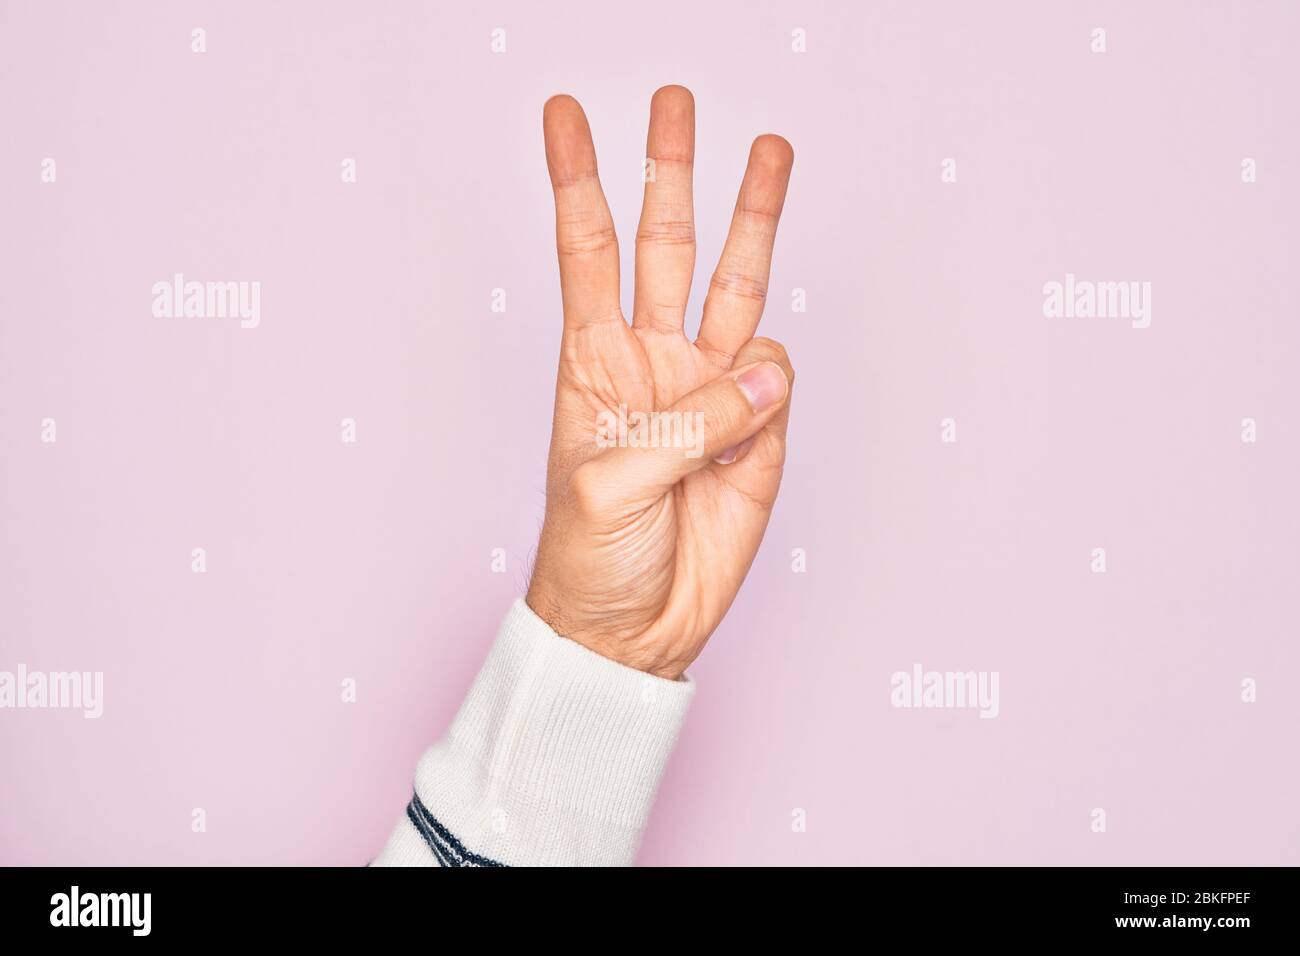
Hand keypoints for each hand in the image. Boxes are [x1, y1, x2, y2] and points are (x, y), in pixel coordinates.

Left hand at [526, 86, 795, 679]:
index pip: (585, 253)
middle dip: (669, 171)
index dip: (577, 182)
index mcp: (594, 362)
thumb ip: (687, 424)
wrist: (636, 630)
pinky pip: (780, 381)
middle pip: (665, 244)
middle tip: (675, 98)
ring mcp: (711, 392)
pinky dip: (774, 388)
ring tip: (769, 150)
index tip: (564, 114)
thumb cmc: (590, 558)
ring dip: (753, 216)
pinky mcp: (760, 431)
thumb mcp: (609, 486)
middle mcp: (654, 361)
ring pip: (740, 284)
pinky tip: (754, 423)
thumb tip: (766, 374)